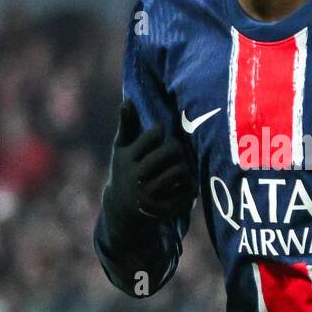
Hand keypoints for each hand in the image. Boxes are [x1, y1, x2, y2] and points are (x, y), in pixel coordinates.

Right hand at [102, 99, 195, 241]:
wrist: (122, 211)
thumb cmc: (125, 170)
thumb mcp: (122, 148)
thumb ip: (127, 124)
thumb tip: (127, 100)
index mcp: (126, 158)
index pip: (155, 134)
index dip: (160, 133)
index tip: (157, 139)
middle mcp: (135, 177)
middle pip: (172, 150)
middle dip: (177, 148)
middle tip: (174, 153)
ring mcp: (149, 195)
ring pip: (181, 169)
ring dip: (184, 167)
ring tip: (179, 169)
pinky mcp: (162, 210)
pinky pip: (188, 191)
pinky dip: (189, 186)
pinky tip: (181, 186)